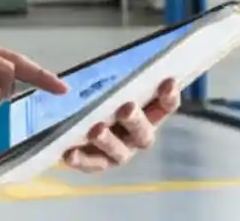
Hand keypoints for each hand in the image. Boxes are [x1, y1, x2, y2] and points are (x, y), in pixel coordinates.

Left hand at [60, 77, 179, 173]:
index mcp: (147, 111)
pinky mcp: (96, 162)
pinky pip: (90, 164)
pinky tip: (69, 153)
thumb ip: (103, 74)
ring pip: (120, 152)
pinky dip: (81, 159)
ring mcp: (119, 151)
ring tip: (96, 130)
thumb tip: (72, 80)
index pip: (166, 105)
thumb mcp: (101, 78)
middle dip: (136, 121)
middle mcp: (137, 135)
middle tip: (127, 108)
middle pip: (144, 133)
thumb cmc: (96, 90)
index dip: (169, 95)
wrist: (70, 113)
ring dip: (109, 141)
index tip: (167, 81)